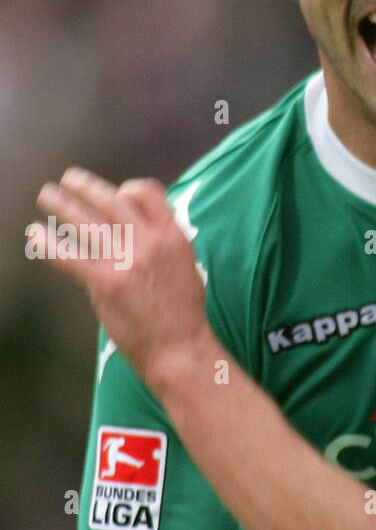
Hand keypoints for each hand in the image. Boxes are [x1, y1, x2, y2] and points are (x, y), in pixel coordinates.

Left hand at [31, 168, 210, 381]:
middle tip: (68, 179)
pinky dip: (47, 243)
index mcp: (173, 236)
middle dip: (85, 186)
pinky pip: (69, 255)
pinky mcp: (106, 283)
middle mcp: (150, 243)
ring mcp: (127, 262)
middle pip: (111, 200)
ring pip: (86, 221)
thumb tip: (144, 232)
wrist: (181, 349)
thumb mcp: (187, 268)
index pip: (147, 193)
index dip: (126, 190)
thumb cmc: (183, 315)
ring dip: (61, 204)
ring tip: (46, 195)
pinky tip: (35, 235)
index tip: (114, 197)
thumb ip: (165, 246)